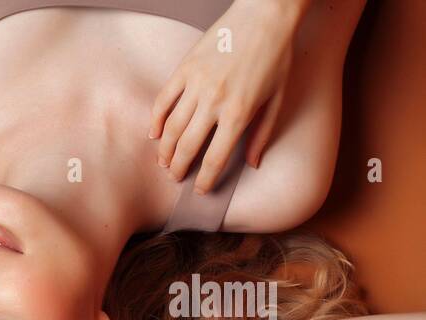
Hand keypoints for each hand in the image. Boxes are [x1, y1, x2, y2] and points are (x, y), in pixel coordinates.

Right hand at [150, 0, 307, 191]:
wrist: (266, 14)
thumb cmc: (276, 54)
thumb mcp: (277, 98)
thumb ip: (262, 133)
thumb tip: (253, 163)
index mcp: (239, 113)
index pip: (215, 158)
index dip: (205, 179)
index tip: (200, 190)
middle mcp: (214, 102)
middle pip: (187, 148)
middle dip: (179, 168)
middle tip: (176, 177)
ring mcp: (196, 85)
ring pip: (171, 128)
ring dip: (165, 150)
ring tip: (164, 162)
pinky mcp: (185, 69)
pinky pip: (163, 101)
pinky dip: (156, 120)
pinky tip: (155, 134)